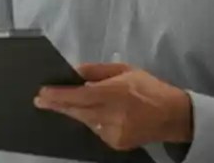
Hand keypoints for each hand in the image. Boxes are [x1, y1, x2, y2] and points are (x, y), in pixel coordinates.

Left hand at [33, 63, 192, 150]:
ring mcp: (114, 132)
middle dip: (57, 105)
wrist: (173, 116)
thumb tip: (73, 72)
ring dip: (74, 113)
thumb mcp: (124, 69)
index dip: (59, 96)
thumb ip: (96, 71)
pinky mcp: (116, 144)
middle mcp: (114, 114)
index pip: (80, 96)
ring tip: (62, 104)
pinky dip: (90, 121)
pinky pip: (95, 131)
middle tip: (40, 100)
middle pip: (77, 111)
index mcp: (116, 92)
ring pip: (84, 122)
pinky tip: (92, 114)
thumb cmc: (147, 88)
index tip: (42, 93)